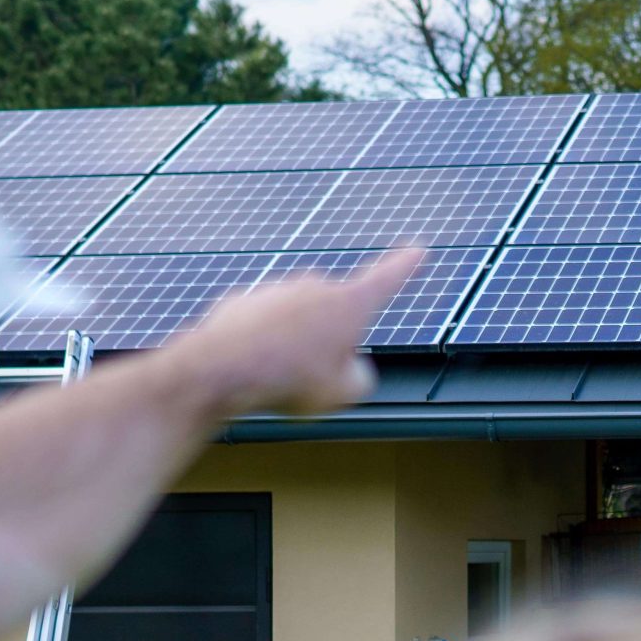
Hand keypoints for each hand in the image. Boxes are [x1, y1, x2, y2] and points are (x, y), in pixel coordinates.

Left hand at [170, 246, 422, 416]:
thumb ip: (359, 377)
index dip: (404, 266)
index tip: (418, 248)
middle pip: (333, 316)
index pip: (386, 280)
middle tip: (312, 377)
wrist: (222, 369)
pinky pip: (260, 328)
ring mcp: (276, 290)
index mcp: (348, 304)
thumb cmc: (289, 380)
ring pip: (293, 324)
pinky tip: (248, 368)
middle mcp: (314, 286)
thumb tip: (350, 369)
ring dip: (290, 347)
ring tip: (275, 377)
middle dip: (327, 342)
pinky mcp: (243, 302)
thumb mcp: (343, 392)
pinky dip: (259, 347)